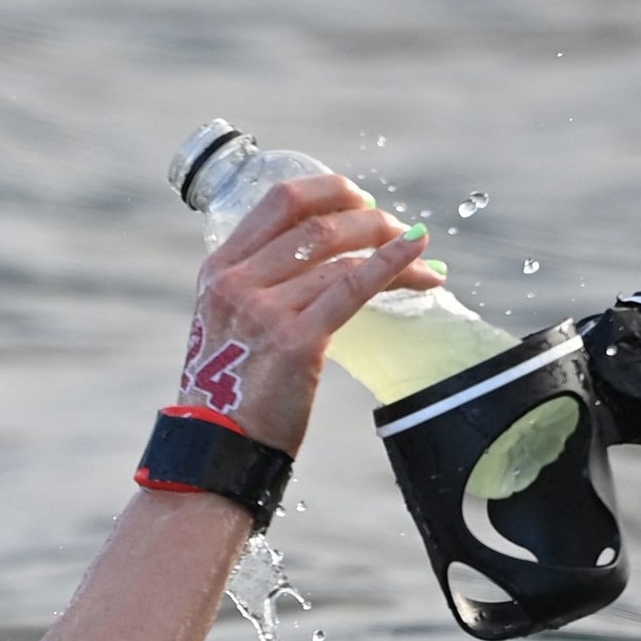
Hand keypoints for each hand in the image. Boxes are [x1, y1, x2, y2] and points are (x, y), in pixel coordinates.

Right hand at [178, 175, 441, 455]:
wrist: (218, 450)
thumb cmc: (230, 396)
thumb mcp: (228, 326)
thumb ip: (259, 290)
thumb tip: (320, 266)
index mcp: (219, 270)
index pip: (280, 200)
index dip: (330, 190)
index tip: (360, 201)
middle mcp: (237, 282)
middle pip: (317, 223)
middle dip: (369, 217)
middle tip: (399, 230)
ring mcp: (264, 310)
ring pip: (341, 253)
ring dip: (392, 247)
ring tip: (422, 261)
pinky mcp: (294, 341)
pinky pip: (353, 287)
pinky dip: (392, 265)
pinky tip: (420, 259)